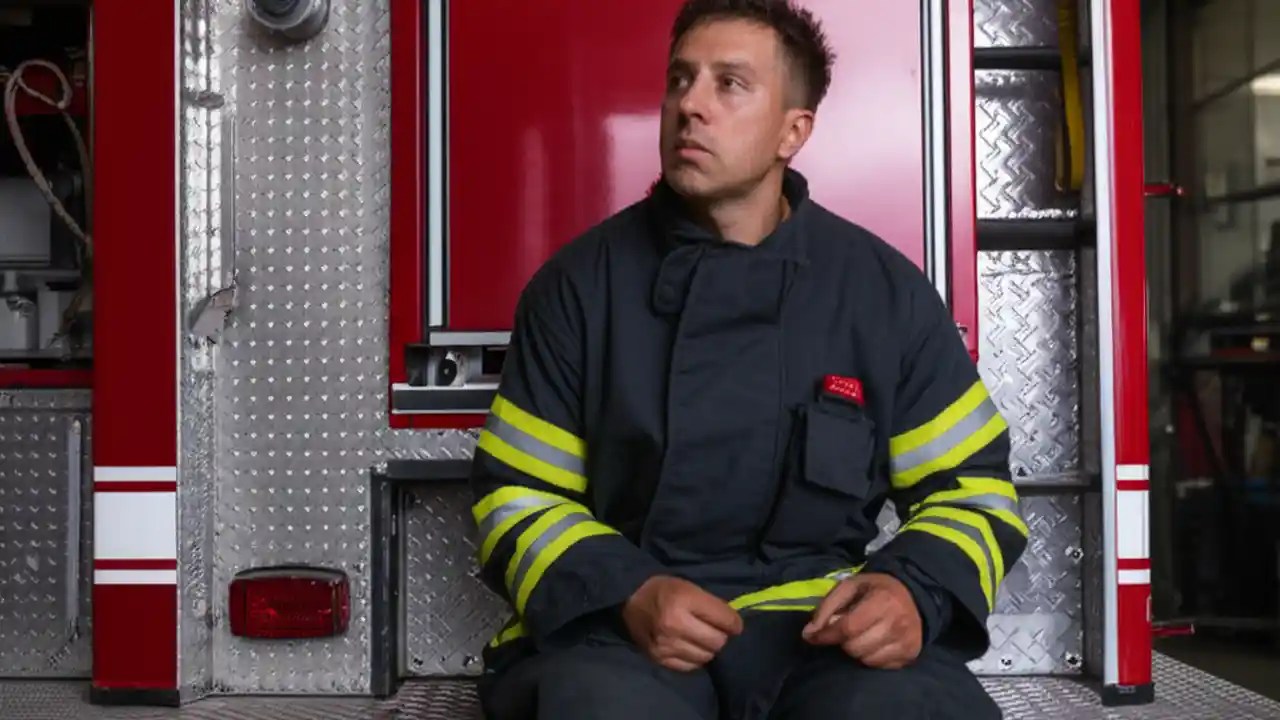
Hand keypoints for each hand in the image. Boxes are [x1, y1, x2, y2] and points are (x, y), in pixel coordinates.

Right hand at [621, 575, 743, 671]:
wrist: (629, 599)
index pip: (724, 619)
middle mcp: (674, 624)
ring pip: (705, 656)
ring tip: (700, 639)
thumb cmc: (663, 590)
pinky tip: (689, 647)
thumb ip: (711, 604)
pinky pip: (690, 666)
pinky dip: (694, 658)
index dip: (734, 622)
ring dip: (707, 648)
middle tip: (715, 630)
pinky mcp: (658, 658)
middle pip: (717, 641)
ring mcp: (665, 644)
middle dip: (721, 636)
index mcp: (683, 599)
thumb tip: (734, 625)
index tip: (733, 623)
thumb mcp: (688, 586)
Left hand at [800, 573, 922, 668]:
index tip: (812, 637)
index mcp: (882, 601)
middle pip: (855, 647)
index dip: (827, 635)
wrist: (914, 596)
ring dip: (857, 650)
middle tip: (846, 631)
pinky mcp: (910, 655)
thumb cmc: (876, 590)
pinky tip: (873, 643)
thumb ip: (827, 607)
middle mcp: (897, 624)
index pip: (848, 628)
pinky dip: (870, 657)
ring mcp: (905, 642)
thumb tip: (809, 633)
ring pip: (866, 660)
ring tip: (861, 636)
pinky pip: (879, 666)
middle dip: (843, 641)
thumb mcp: (849, 586)